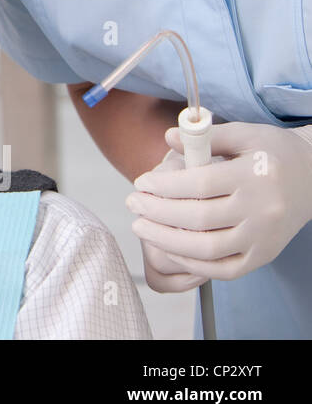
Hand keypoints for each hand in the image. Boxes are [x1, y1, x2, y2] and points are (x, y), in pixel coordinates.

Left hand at [126, 122, 311, 283]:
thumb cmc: (271, 152)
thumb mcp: (244, 133)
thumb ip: (206, 137)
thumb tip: (169, 137)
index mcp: (255, 176)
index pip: (201, 184)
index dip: (164, 186)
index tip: (140, 182)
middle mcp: (262, 210)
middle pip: (200, 218)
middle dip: (157, 212)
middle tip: (132, 204)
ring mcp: (264, 237)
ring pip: (209, 249)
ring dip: (167, 241)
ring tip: (141, 227)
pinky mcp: (264, 256)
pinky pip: (225, 270)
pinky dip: (193, 264)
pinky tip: (169, 247)